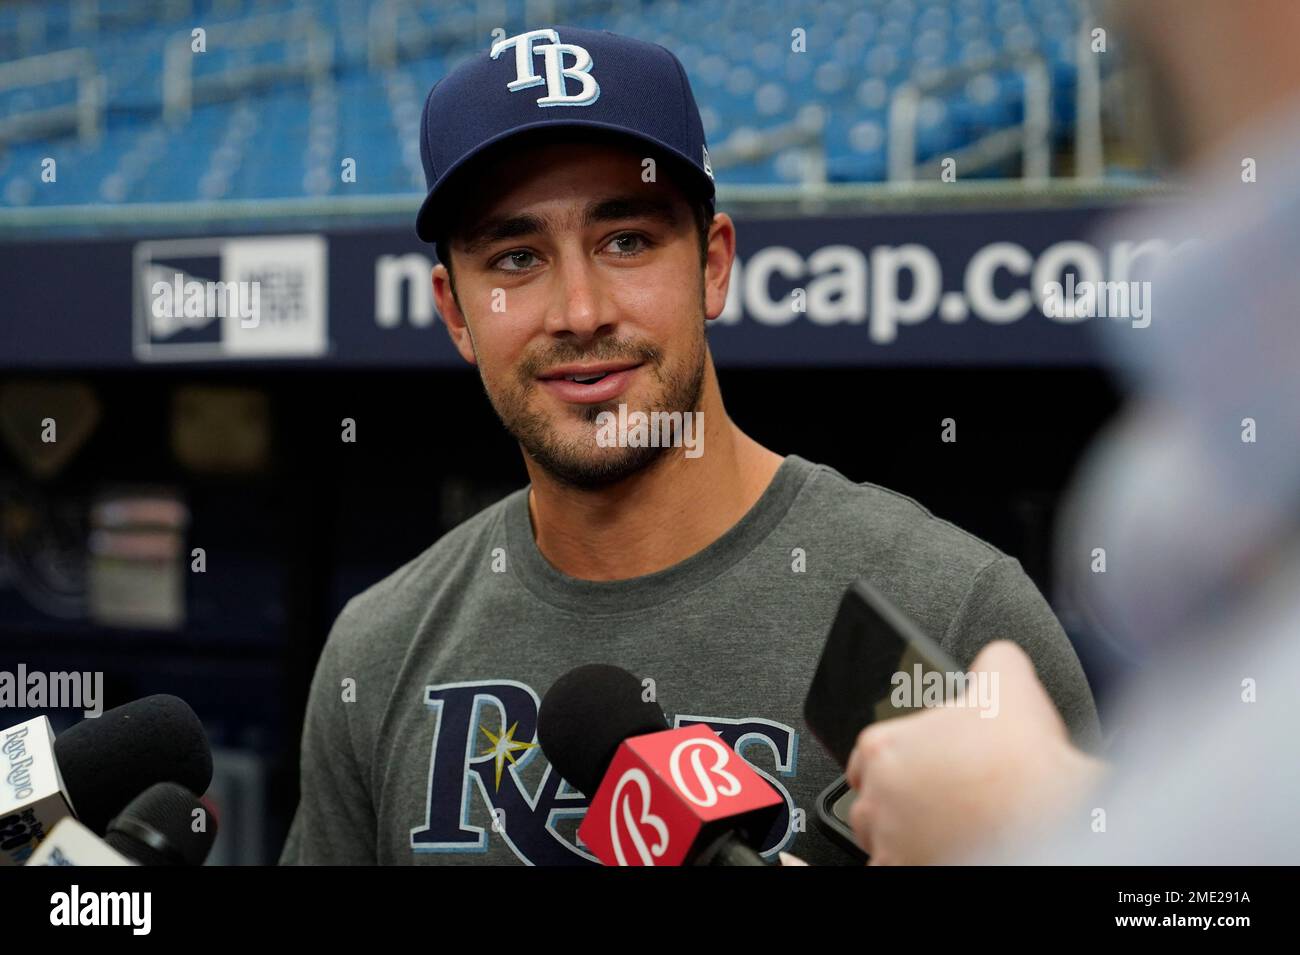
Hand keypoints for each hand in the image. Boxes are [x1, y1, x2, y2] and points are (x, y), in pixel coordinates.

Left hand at [843, 640, 1104, 864]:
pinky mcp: (905, 872)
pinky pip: (889, 870)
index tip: (917, 770)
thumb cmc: (1023, 761)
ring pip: (880, 841)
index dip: (897, 761)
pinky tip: (936, 854)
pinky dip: (910, 863)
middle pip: (870, 801)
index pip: (868, 756)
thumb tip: (996, 656)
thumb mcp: (1007, 682)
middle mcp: (876, 797)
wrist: (1049, 816)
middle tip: (937, 802)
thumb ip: (991, 662)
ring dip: (901, 837)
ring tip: (941, 831)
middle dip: (898, 802)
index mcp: (884, 747)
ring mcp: (889, 841)